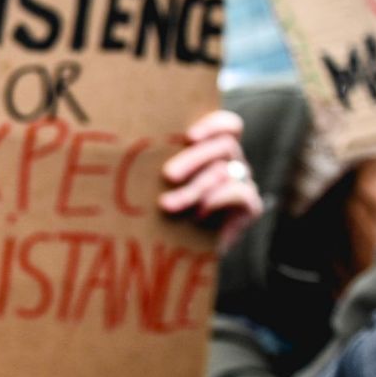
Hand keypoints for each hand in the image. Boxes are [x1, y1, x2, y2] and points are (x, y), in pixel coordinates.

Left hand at [161, 109, 262, 248]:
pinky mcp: (249, 207)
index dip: (213, 125)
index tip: (189, 136)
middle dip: (193, 159)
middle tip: (167, 175)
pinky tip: (198, 213)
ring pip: (224, 172)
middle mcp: (231, 162)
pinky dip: (218, 200)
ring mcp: (242, 183)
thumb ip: (154, 162)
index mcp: (213, 148)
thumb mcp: (156, 183)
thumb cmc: (161, 210)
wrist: (180, 251)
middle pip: (224, 146)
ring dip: (194, 188)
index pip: (227, 126)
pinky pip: (240, 194)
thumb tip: (126, 147)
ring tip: (167, 205)